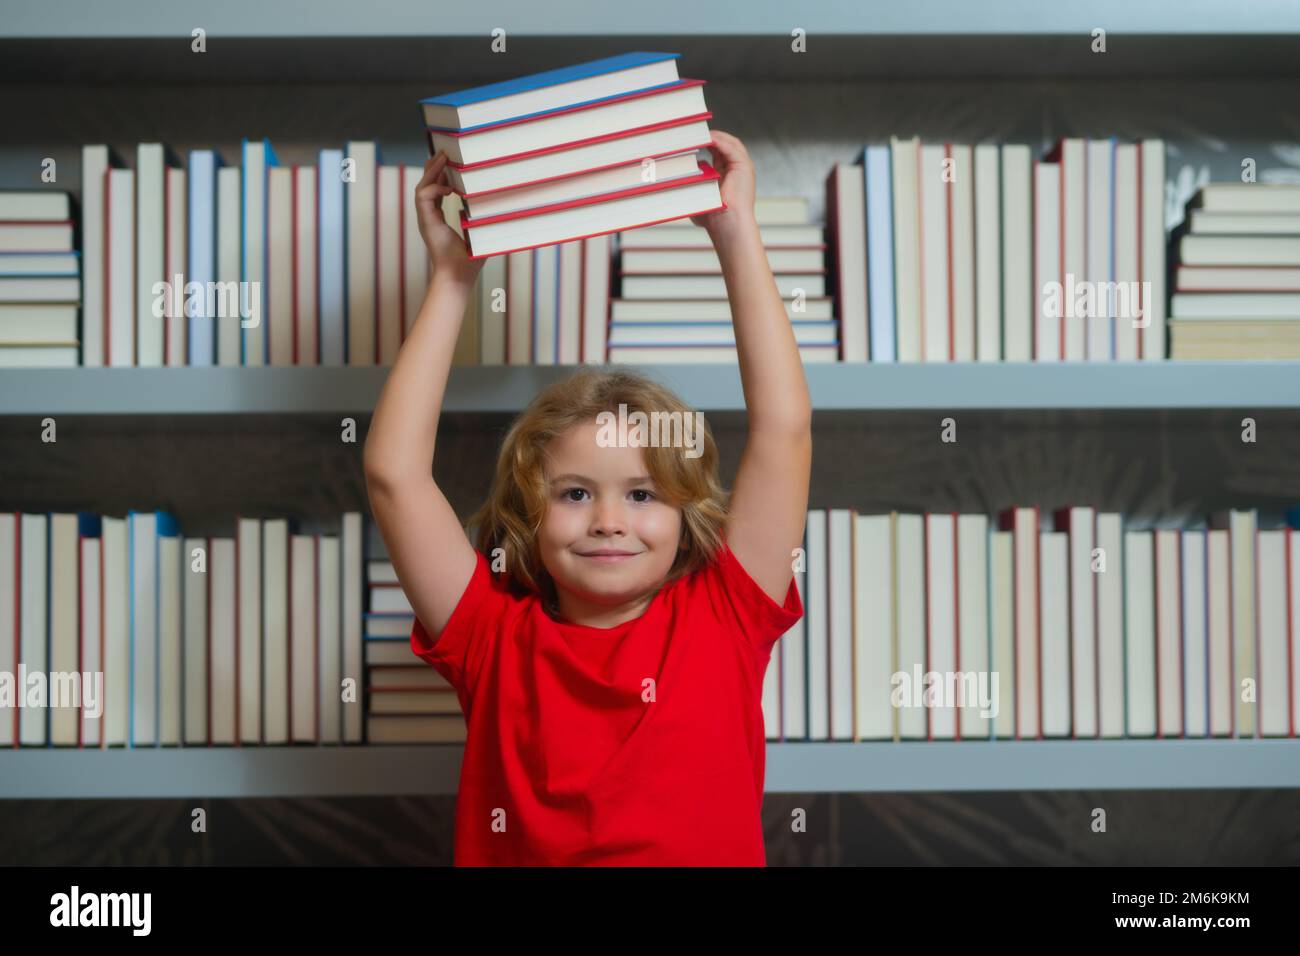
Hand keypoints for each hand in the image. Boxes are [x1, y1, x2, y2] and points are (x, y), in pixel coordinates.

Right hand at [415, 151, 485, 288]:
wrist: (458, 277)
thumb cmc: (469, 262)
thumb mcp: (479, 234)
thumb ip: (485, 221)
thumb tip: (504, 210)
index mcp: (437, 218)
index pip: (434, 190)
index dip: (440, 175)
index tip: (450, 162)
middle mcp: (428, 217)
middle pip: (426, 184)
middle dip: (434, 166)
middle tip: (445, 151)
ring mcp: (425, 219)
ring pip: (422, 187)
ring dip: (432, 170)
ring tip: (443, 157)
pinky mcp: (426, 223)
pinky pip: (423, 198)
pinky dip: (434, 188)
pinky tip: (448, 186)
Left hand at [689, 130, 756, 240]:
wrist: (728, 226)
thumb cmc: (713, 218)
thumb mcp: (698, 197)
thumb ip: (690, 186)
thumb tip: (672, 181)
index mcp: (729, 176)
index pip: (719, 152)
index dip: (707, 144)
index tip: (692, 139)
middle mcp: (738, 170)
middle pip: (726, 144)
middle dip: (711, 136)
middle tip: (695, 132)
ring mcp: (743, 167)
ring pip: (730, 143)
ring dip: (715, 136)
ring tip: (700, 133)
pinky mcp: (744, 166)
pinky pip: (731, 147)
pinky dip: (719, 141)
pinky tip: (707, 139)